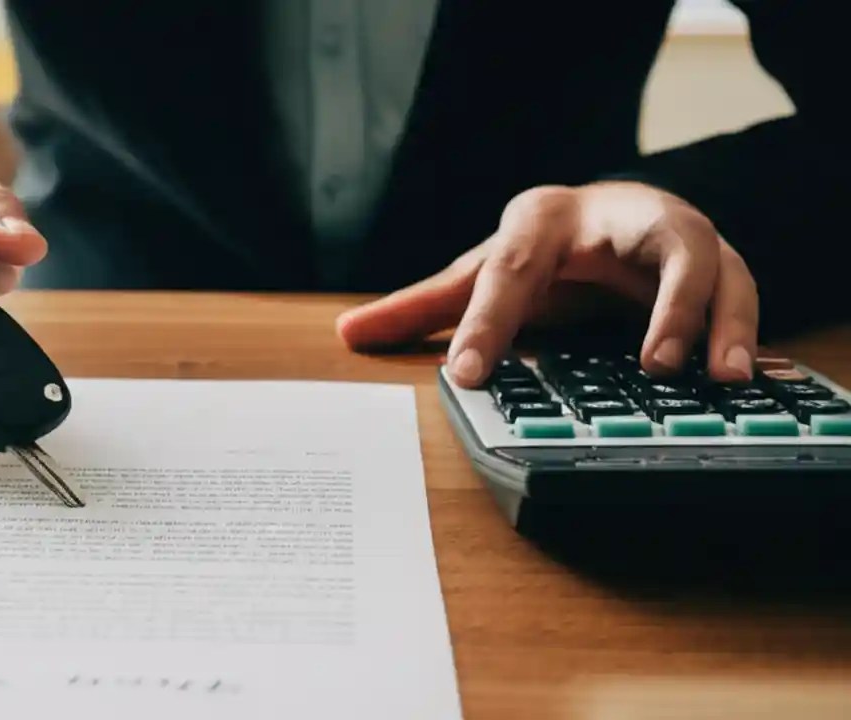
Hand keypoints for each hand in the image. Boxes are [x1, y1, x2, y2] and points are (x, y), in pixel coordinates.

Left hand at [336, 181, 758, 386]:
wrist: (605, 215)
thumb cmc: (538, 250)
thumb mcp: (479, 275)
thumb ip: (419, 308)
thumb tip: (344, 332)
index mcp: (539, 220)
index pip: (509, 268)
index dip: (488, 322)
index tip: (467, 376)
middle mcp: (611, 215)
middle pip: (644, 238)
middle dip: (649, 298)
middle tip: (651, 365)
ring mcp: (670, 233)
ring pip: (706, 260)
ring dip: (712, 318)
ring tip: (714, 375)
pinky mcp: (713, 258)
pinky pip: (741, 288)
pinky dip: (742, 329)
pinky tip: (738, 375)